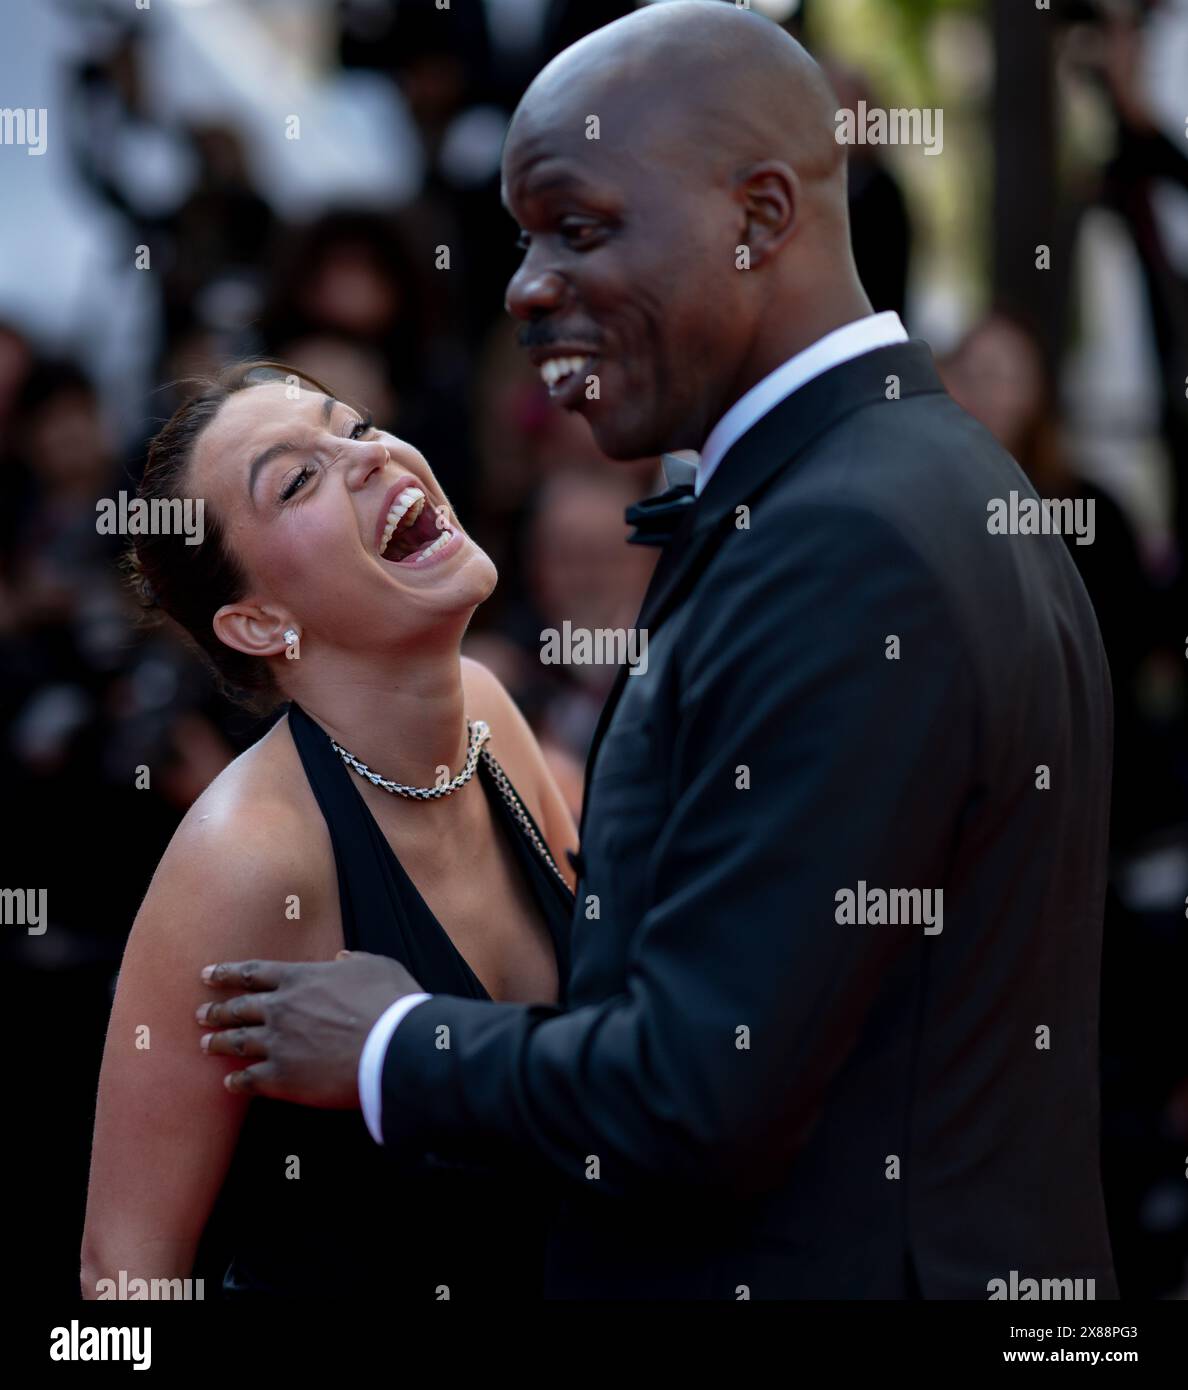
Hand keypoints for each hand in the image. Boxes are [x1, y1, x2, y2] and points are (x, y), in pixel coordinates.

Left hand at [196, 951, 422, 1106]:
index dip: (227, 973)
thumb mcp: (376, 966)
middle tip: (200, 1014)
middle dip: (216, 1010)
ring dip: (219, 1042)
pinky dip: (236, 1081)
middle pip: (238, 1008)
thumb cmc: (390, 1003)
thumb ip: (353, 960)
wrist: (393, 1046)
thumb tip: (340, 958)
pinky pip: (249, 1079)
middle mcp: (281, 1008)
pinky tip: (229, 1083)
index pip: (253, 972)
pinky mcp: (283, 1078)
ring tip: (206, 1044)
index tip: (207, 974)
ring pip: (236, 1042)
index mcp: (300, 978)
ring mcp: (278, 1044)